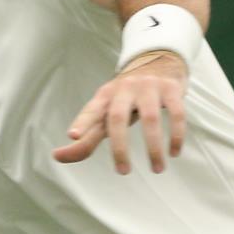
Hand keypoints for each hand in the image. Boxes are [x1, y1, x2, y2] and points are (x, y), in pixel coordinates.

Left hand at [52, 53, 188, 173]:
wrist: (158, 61)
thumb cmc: (126, 98)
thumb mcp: (105, 113)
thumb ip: (85, 138)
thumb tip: (56, 157)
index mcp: (105, 96)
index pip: (91, 110)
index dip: (82, 122)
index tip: (73, 136)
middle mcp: (125, 88)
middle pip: (118, 117)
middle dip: (120, 147)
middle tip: (123, 172)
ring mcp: (148, 87)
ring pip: (150, 118)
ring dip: (153, 147)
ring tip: (157, 169)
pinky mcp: (171, 88)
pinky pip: (176, 113)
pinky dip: (176, 135)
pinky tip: (174, 152)